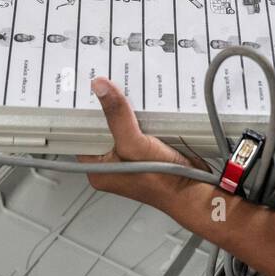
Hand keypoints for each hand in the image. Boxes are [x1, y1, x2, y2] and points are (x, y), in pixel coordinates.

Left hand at [77, 77, 203, 206]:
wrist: (193, 190)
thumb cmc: (163, 181)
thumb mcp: (134, 145)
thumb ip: (117, 117)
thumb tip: (101, 89)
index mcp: (98, 168)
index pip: (80, 134)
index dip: (82, 113)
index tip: (86, 90)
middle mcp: (111, 163)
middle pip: (102, 127)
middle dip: (106, 108)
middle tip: (108, 85)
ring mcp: (129, 156)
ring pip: (121, 125)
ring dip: (126, 110)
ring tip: (125, 91)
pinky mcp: (146, 150)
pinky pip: (138, 127)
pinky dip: (141, 116)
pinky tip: (144, 105)